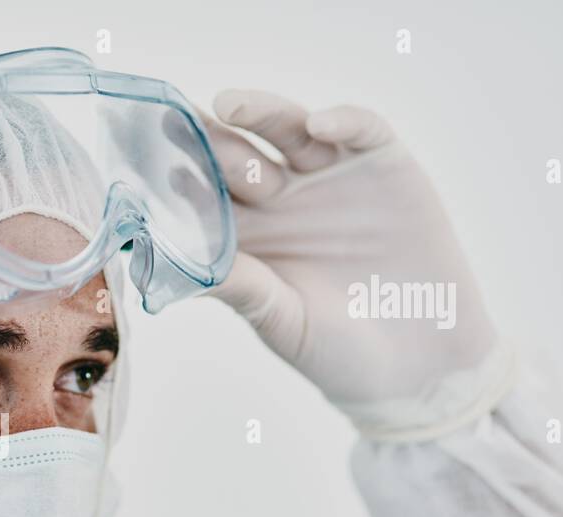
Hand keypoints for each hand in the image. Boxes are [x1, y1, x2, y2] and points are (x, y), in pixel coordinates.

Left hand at [203, 90, 510, 436]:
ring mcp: (329, 178)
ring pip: (288, 131)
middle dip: (208, 140)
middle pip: (237, 156)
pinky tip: (317, 124)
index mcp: (245, 235)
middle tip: (175, 124)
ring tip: (229, 105)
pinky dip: (342, 121)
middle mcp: (281, 198)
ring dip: (260, 113)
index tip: (143, 170)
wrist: (419, 366)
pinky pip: (361, 130)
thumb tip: (174, 266)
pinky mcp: (383, 165)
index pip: (203, 197)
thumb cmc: (337, 352)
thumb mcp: (281, 320)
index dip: (177, 182)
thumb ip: (240, 287)